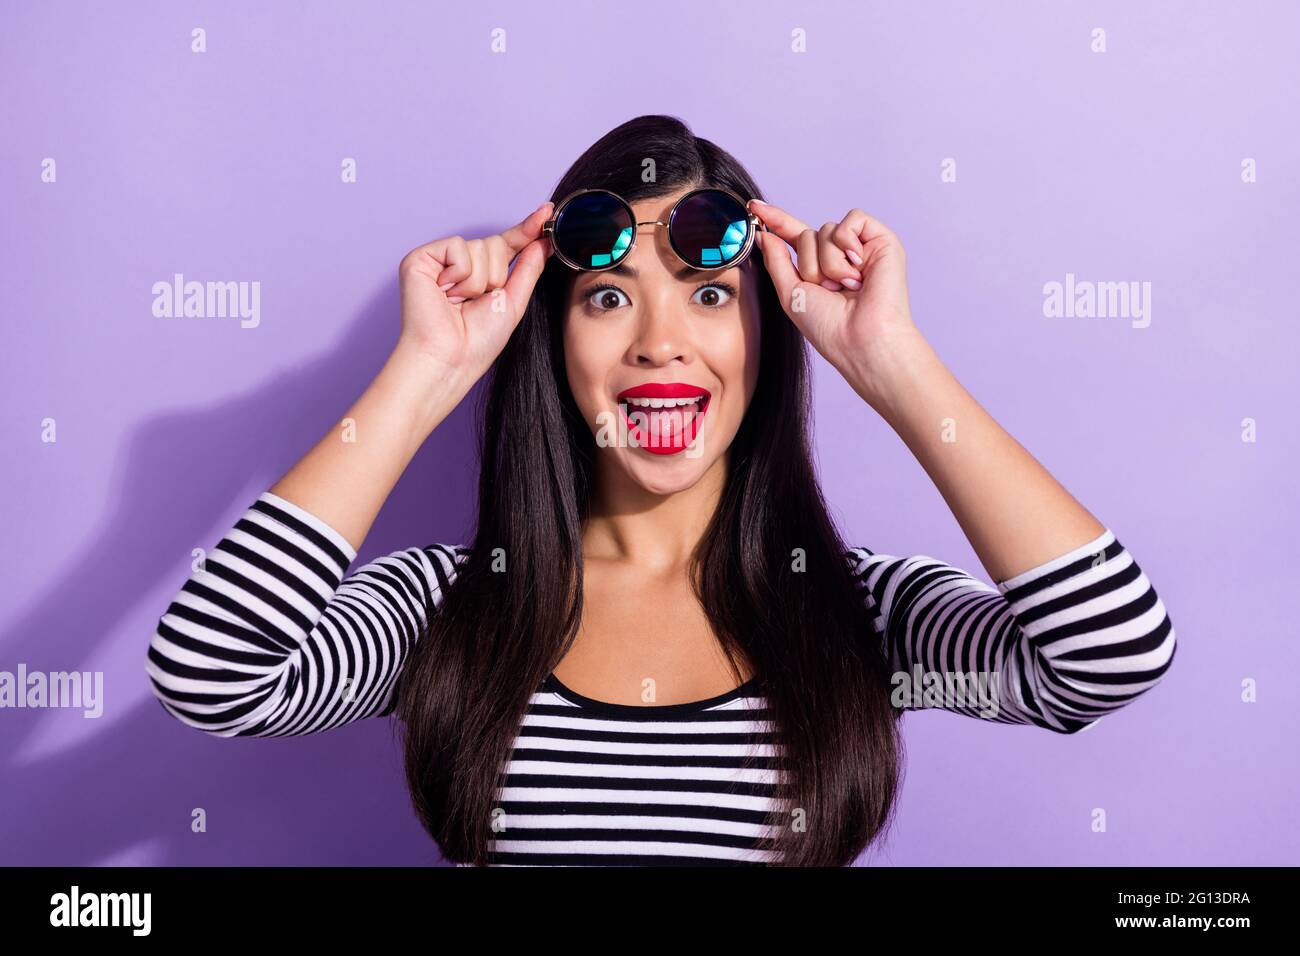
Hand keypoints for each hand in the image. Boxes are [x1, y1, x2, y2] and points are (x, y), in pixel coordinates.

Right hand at [395, 201, 553, 387]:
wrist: (450, 358)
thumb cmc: (478, 341)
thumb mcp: (514, 302)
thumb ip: (528, 268)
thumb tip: (542, 241)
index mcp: (480, 274)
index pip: (508, 245)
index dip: (527, 230)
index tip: (547, 211)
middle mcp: (459, 264)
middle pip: (495, 243)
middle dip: (496, 276)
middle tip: (477, 302)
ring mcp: (439, 259)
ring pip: (480, 247)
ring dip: (478, 281)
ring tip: (459, 302)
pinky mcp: (421, 258)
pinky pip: (459, 248)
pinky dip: (460, 275)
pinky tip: (445, 292)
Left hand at [752, 202, 920, 392]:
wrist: (861, 339)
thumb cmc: (828, 327)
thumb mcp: (791, 294)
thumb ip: (776, 261)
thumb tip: (765, 233)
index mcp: (820, 268)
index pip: (795, 237)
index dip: (776, 221)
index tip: (753, 207)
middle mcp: (841, 256)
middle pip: (809, 234)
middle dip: (810, 265)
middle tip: (829, 290)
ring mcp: (861, 247)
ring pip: (827, 230)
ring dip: (829, 263)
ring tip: (847, 286)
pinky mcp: (882, 240)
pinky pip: (852, 220)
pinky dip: (848, 243)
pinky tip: (859, 267)